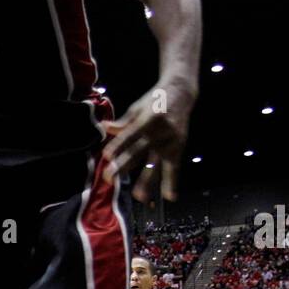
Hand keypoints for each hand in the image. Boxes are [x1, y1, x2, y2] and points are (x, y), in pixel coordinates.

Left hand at [101, 80, 195, 202]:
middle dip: (124, 165)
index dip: (119, 144)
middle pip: (140, 150)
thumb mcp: (138, 106)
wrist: (182, 91)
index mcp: (149, 117)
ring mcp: (171, 140)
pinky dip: (172, 181)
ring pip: (156, 162)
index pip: (131, 133)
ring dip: (148, 180)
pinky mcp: (179, 147)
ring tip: (139, 196)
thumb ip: (124, 121)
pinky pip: (174, 166)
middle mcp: (161, 130)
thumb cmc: (155, 100)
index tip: (107, 156)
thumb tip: (106, 128)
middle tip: (110, 178)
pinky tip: (169, 197)